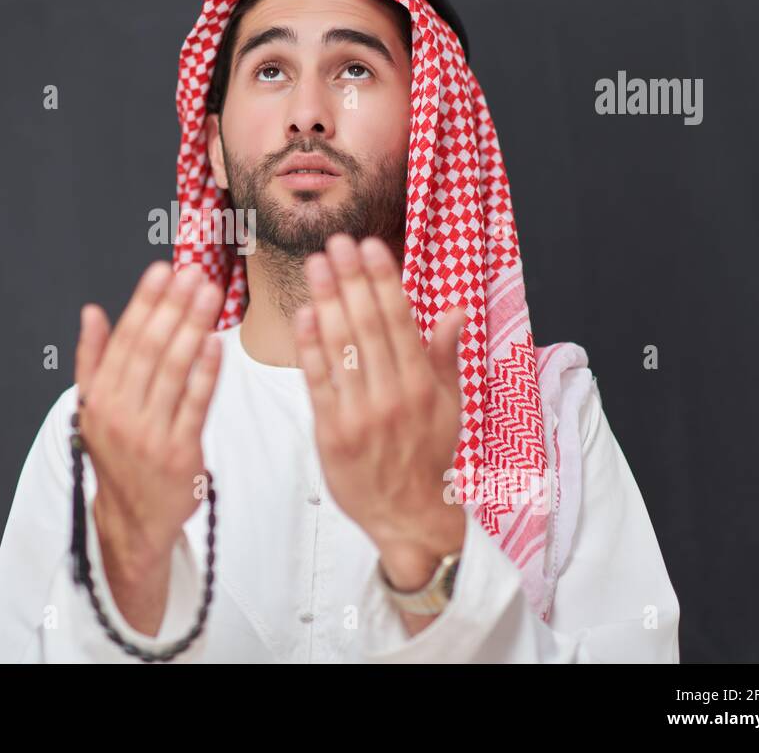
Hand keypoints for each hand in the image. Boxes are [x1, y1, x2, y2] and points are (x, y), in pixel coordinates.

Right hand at [74, 262, 224, 610]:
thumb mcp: (93, 410)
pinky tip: (217, 343)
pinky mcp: (180, 453)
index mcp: (99, 399)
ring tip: (209, 294)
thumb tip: (92, 311)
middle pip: (150, 350)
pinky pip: (195, 405)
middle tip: (194, 272)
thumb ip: (93, 359)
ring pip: (173, 372)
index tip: (162, 270)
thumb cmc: (118, 456)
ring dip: (192, 328)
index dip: (144, 302)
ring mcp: (150, 434)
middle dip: (173, 307)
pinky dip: (205, 373)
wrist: (133, 521)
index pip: (124, 340)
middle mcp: (120, 414)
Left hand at [293, 234, 467, 590]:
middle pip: (368, 325)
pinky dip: (310, 348)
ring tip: (315, 265)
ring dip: (328, 301)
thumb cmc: (428, 455)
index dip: (383, 280)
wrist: (407, 516)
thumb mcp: (449, 406)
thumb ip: (445, 356)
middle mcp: (393, 394)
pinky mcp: (331, 432)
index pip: (400, 320)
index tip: (370, 246)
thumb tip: (454, 309)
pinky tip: (304, 315)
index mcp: (423, 384)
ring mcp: (360, 413)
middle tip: (336, 242)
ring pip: (342, 348)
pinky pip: (318, 382)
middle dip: (351, 279)